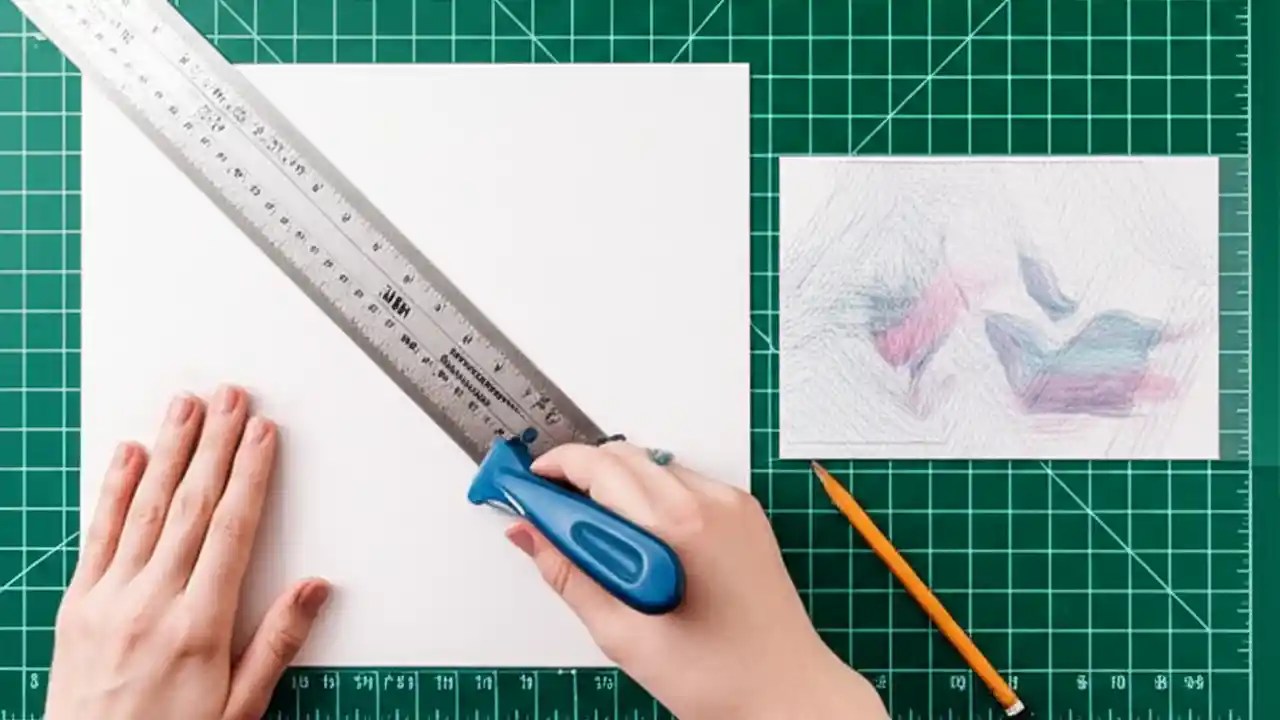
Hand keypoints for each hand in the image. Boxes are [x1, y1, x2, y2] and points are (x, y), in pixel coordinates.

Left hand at [46, 385, 330, 719]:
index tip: (263, 434)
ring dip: (170, 450)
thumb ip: (277, 643)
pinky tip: (128, 454)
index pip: (232, 529)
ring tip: (186, 406)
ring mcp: (109, 599)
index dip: (251, 475)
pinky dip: (114, 489)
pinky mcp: (76, 605)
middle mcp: (152, 602)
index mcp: (200, 626)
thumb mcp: (240, 708)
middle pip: (192, 505)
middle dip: (216, 445)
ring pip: (146, 508)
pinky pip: (98, 534)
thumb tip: (315, 589)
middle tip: (232, 398)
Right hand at [504, 441, 887, 719]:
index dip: (553, 470)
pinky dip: (650, 500)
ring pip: (653, 467)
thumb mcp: (626, 637)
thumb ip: (569, 578)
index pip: (600, 467)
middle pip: (625, 457)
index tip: (525, 488)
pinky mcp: (744, 514)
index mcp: (683, 527)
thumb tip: (529, 537)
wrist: (792, 694)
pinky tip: (641, 548)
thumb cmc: (726, 677)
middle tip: (549, 517)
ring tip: (598, 547)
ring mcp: (734, 505)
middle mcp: (713, 503)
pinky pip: (683, 485)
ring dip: (615, 488)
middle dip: (579, 476)